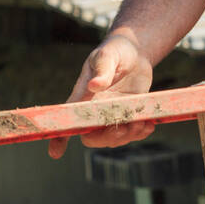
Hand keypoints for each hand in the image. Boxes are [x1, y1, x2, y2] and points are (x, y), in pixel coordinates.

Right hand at [47, 33, 156, 158]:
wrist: (134, 52)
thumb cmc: (114, 51)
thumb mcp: (107, 55)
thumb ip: (102, 69)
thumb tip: (95, 85)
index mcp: (82, 97)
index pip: (67, 119)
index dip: (60, 137)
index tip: (56, 152)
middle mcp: (95, 110)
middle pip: (92, 137)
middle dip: (107, 138)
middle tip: (124, 127)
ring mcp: (112, 114)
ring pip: (113, 138)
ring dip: (127, 136)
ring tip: (141, 123)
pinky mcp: (129, 115)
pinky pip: (130, 133)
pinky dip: (140, 133)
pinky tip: (148, 124)